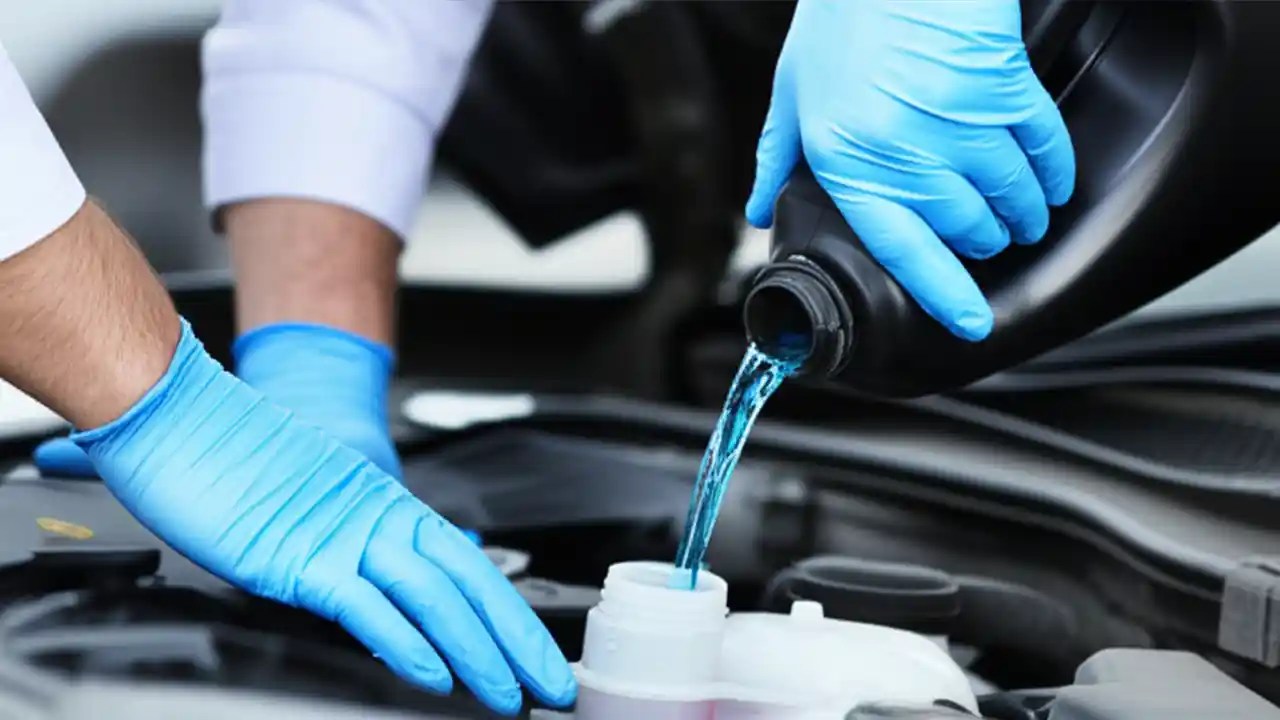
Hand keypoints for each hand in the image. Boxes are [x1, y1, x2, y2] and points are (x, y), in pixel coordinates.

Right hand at [73, 320, 574, 714]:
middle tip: (552, 684)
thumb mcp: (309, 504)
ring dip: (476, 650)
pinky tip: (435, 674)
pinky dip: (405, 642)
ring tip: (508, 692)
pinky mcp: (297, 556)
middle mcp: (374, 518)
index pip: (467, 566)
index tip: (538, 655)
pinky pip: (364, 605)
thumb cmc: (230, 459)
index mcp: (382, 505)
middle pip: (467, 583)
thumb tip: (383, 597)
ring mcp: (340, 536)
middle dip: (515, 640)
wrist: (177, 413)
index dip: (510, 614)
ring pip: (431, 596)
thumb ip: (350, 546)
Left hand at [747, 0, 1074, 340]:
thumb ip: (775, 158)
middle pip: (966, 229)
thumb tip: (759, 209)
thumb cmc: (839, 18)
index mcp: (851, 161)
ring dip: (1021, 217)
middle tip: (983, 240)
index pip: (904, 249)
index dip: (943, 294)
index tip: (970, 322)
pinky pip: (1044, 152)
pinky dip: (1052, 176)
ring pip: (1011, 198)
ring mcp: (964, 124)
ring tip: (1020, 219)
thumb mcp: (790, 91)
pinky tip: (1049, 185)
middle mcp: (910, 153)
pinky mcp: (1007, 90)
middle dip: (979, 243)